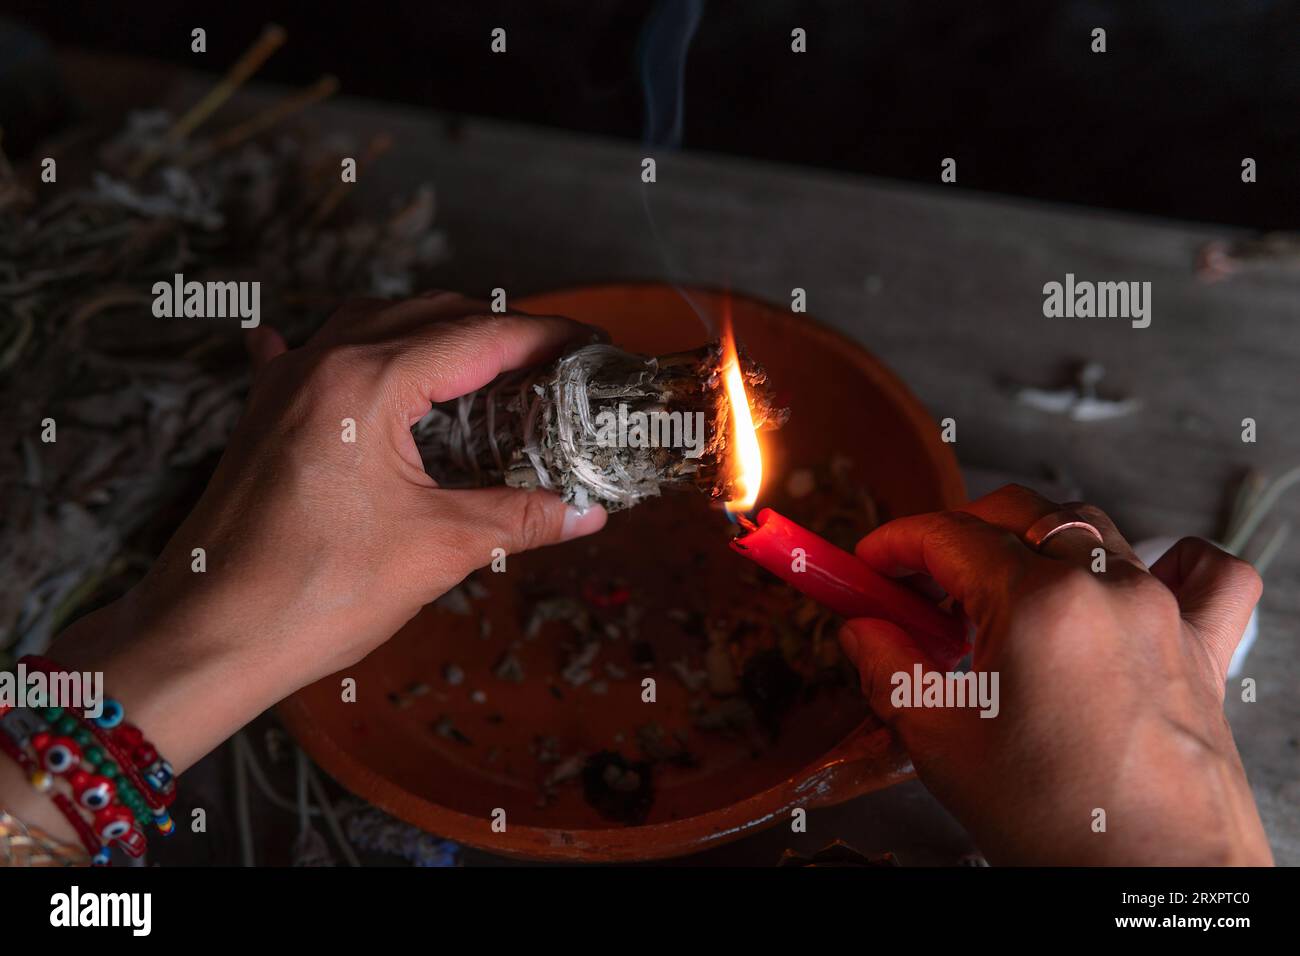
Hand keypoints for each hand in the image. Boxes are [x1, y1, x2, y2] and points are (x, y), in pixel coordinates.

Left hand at [44, 292, 605, 771]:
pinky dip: (345, 349)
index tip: (590, 345)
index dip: (545, 337)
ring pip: (373, 324)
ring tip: (480, 365)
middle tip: (550, 366)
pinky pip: (307, 354)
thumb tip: (587, 512)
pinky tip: (341, 352)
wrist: (205, 637)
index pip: (481, 336)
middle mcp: (324, 363)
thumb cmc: (313, 593)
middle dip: (497, 331)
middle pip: (431, 314)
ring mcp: (285, 385)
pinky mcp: (262, 416)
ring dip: (432, 332)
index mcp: (370, 383)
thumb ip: (520, 518)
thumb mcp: (438, 551)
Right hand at [838, 484, 1271, 865]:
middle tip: (921, 585)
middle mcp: (1104, 586)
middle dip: (958, 535)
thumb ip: (891, 669)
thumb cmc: (1053, 821)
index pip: (949, 536)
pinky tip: (1136, 585)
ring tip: (1001, 595)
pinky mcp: (1202, 646)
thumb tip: (864, 630)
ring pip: (1092, 531)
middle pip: (1017, 516)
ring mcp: (1161, 610)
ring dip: (1034, 544)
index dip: (896, 543)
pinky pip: (1205, 574)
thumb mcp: (942, 744)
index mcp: (1036, 602)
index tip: (869, 564)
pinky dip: (1169, 563)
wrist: (1154, 880)